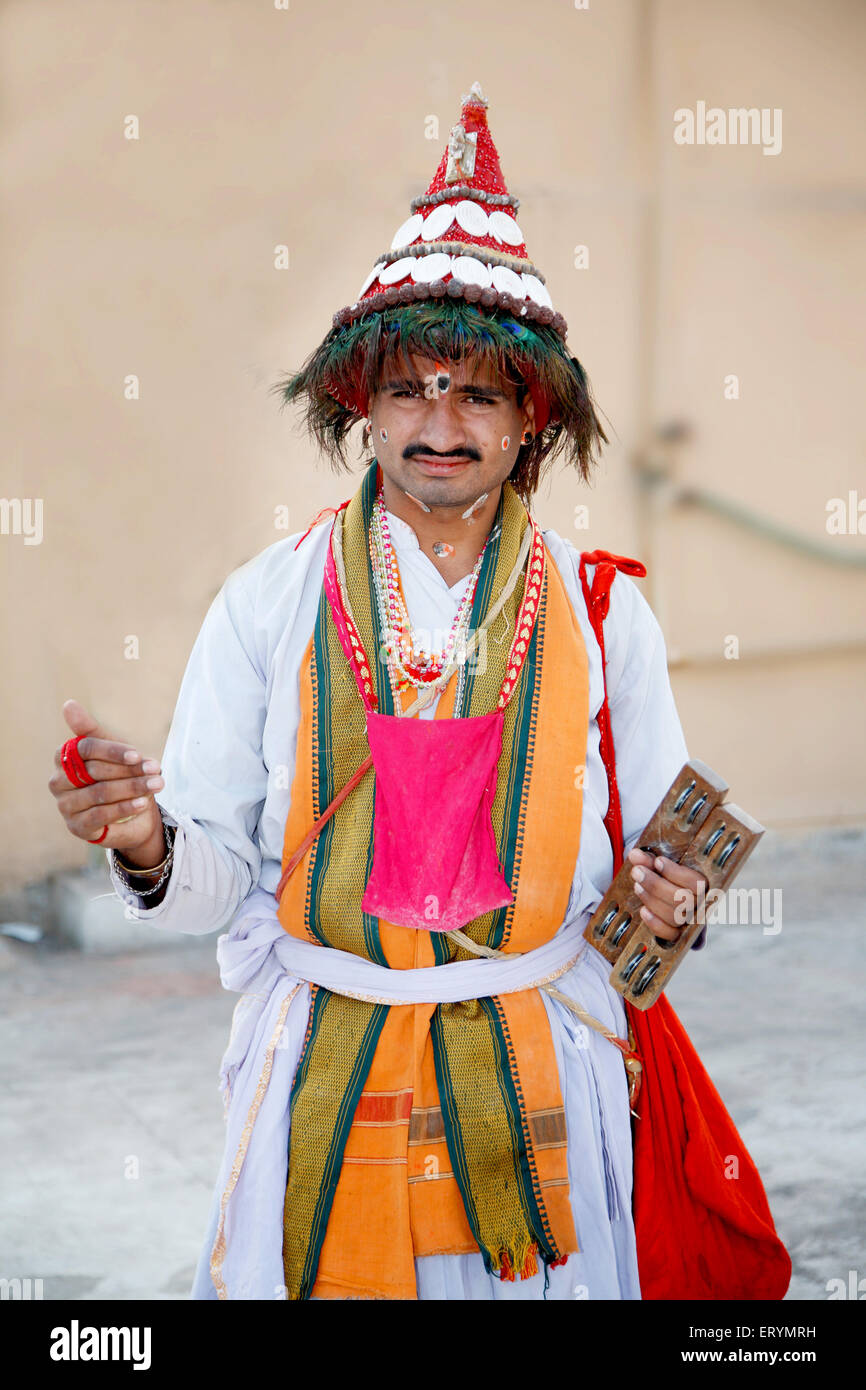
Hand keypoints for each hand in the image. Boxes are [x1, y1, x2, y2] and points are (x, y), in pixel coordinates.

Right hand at [48, 699, 166, 863]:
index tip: (138, 755)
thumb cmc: (119, 774)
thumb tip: (68, 704)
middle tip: (156, 769)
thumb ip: (90, 729)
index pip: (86, 749)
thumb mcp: (112, 750)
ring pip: (100, 793)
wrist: (133, 813)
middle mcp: (58, 781)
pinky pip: (101, 815)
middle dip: (129, 770)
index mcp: (64, 757)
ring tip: (157, 784)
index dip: (113, 751)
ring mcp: (65, 806)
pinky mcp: (76, 826)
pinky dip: (125, 807)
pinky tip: (143, 803)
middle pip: (95, 771)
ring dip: (132, 788)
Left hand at [626, 847, 707, 941]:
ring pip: (675, 916)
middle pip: (684, 900)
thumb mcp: (658, 865)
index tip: (658, 861)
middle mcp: (702, 906)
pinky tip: (643, 910)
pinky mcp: (679, 936)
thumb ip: (649, 860)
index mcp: (705, 885)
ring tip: (637, 886)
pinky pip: (670, 934)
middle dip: (656, 885)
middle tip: (637, 872)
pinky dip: (655, 923)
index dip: (676, 873)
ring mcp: (691, 923)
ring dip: (652, 900)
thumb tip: (635, 855)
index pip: (697, 882)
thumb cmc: (664, 876)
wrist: (660, 893)